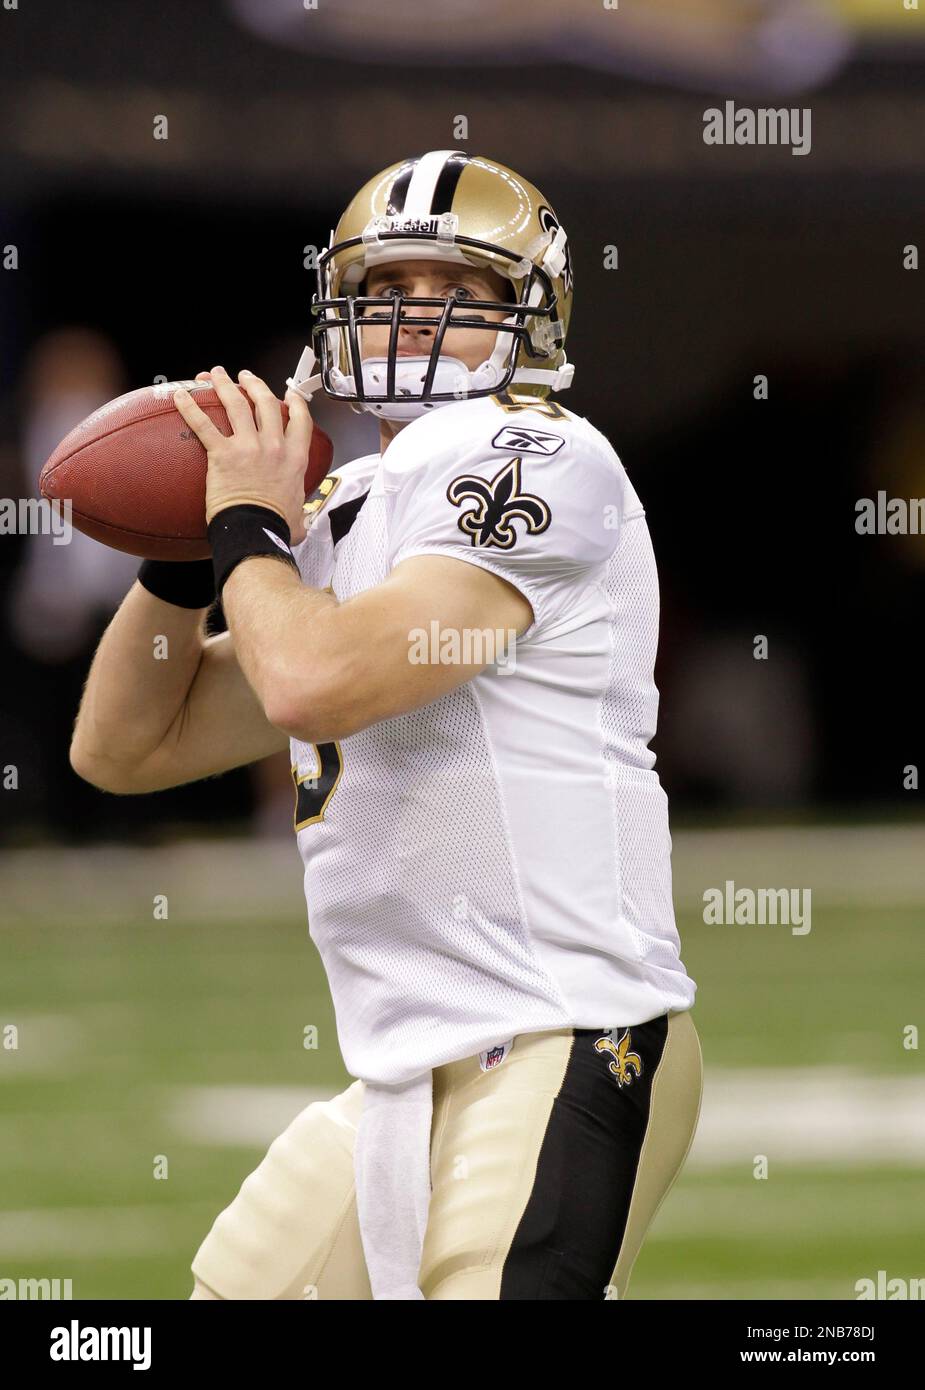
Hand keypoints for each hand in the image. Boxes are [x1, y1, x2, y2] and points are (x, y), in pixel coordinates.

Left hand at [174, 365, 313, 544]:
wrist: (256, 532)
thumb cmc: (275, 527)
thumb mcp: (299, 514)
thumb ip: (300, 510)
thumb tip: (300, 522)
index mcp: (294, 458)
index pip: (300, 419)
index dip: (294, 402)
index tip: (289, 394)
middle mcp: (274, 446)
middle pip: (265, 402)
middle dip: (254, 384)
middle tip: (245, 377)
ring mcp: (248, 447)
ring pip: (236, 403)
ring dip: (224, 385)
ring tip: (214, 375)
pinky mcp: (222, 454)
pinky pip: (203, 424)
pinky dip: (190, 407)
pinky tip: (179, 396)